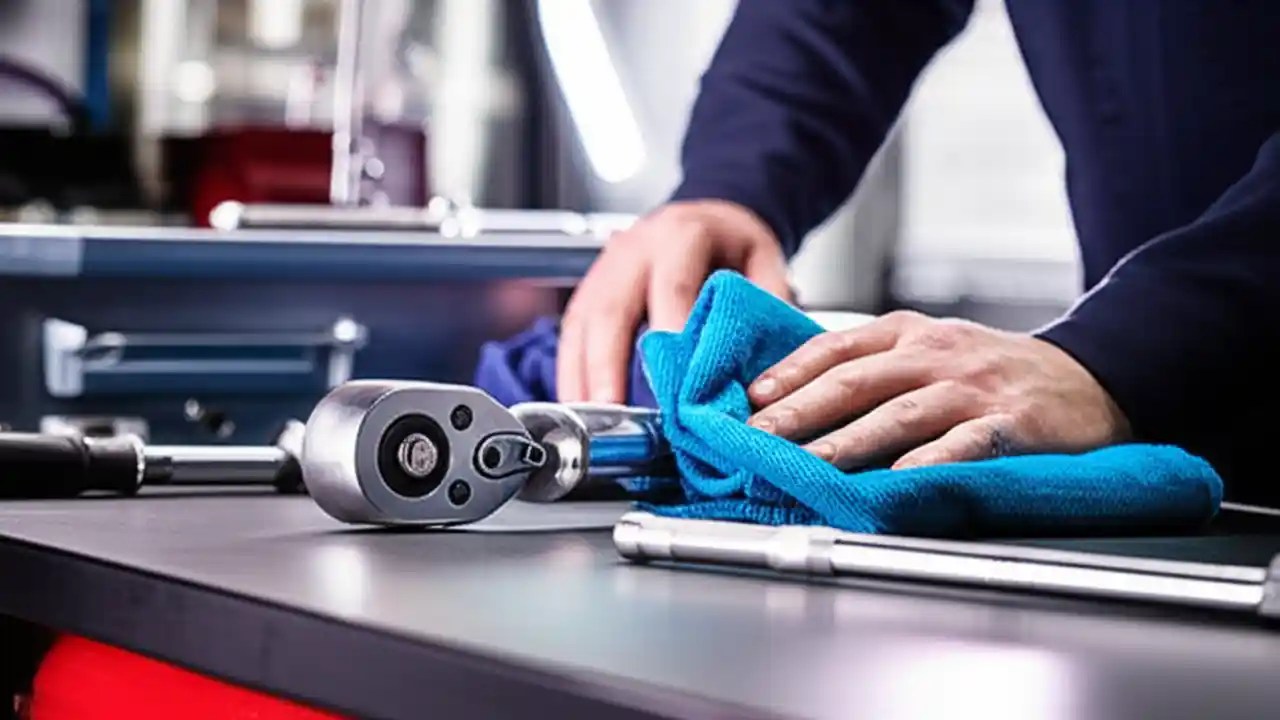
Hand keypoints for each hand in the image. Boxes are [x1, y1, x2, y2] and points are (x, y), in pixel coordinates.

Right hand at [558, 200, 791, 402]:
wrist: (704, 217)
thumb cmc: (730, 243)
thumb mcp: (763, 261)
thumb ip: (766, 306)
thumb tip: (770, 364)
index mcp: (681, 236)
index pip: (673, 286)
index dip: (670, 331)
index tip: (676, 380)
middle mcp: (635, 250)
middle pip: (612, 309)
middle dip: (609, 366)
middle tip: (615, 411)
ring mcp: (605, 269)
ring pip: (583, 324)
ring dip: (583, 376)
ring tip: (591, 421)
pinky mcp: (589, 291)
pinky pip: (573, 333)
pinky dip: (573, 372)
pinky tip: (579, 404)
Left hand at [746, 311, 1131, 468]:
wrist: (1092, 376)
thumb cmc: (994, 370)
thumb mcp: (931, 348)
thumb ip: (873, 365)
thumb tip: (798, 399)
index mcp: (910, 332)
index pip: (836, 347)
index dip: (790, 373)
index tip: (752, 399)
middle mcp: (937, 354)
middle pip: (857, 380)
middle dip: (802, 411)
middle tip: (760, 437)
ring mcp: (974, 388)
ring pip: (901, 413)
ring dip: (851, 441)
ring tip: (812, 465)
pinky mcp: (1012, 423)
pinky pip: (965, 443)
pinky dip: (931, 462)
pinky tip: (901, 481)